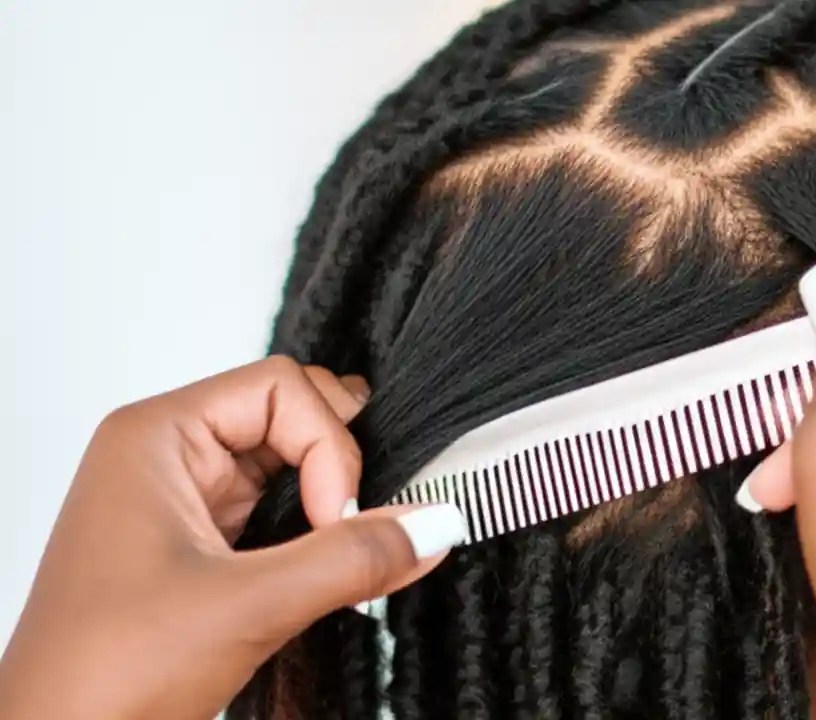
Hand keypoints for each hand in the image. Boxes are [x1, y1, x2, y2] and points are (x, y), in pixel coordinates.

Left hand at [0, 357, 466, 719]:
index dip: (327, 447)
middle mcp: (169, 457)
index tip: (338, 519)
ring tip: (343, 561)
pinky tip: (330, 577)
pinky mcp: (204, 550)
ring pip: (293, 469)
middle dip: (338, 470)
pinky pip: (282, 517)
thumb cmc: (102, 678)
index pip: (282, 388)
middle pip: (292, 417)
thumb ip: (354, 558)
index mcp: (157, 437)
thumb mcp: (248, 607)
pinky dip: (318, 542)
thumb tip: (436, 522)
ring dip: (331, 511)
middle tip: (354, 531)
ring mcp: (186, 503)